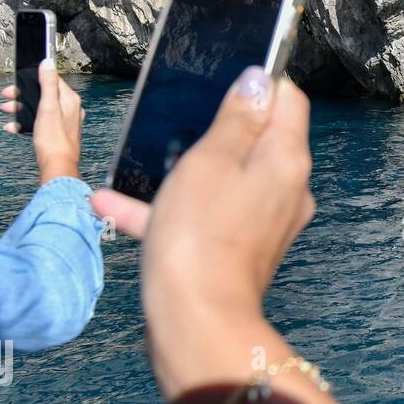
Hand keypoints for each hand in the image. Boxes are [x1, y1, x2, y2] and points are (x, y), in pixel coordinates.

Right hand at [2, 59, 83, 182]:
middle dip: (23, 95)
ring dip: (20, 109)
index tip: (18, 81)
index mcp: (70, 100)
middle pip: (43, 94)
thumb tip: (48, 63)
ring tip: (8, 111)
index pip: (52, 80)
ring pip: (38, 109)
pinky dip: (25, 123)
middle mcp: (69, 109)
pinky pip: (37, 123)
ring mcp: (62, 122)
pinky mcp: (54, 133)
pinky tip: (13, 127)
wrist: (56, 166)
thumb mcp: (48, 107)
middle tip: (8, 96)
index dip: (33, 79)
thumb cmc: (54, 140)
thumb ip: (48, 83)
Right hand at [91, 67, 315, 396]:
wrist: (195, 323)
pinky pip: (205, 216)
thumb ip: (236, 118)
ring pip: (225, 179)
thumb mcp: (211, 160)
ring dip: (180, 172)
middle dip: (216, 128)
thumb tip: (259, 80)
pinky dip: (168, 209)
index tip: (222, 81)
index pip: (289, 101)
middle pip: (259, 139)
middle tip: (176, 123)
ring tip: (136, 169)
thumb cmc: (200, 237)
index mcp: (287, 160)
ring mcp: (265, 222)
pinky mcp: (240, 249)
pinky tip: (115, 207)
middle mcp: (286, 190)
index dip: (259, 83)